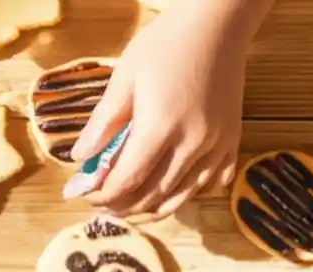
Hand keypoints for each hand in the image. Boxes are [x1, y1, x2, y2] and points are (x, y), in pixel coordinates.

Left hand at [72, 0, 270, 219]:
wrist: (218, 23)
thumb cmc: (167, 44)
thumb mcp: (124, 78)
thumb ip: (103, 122)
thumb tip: (80, 157)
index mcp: (160, 127)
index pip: (127, 180)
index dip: (103, 195)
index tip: (86, 197)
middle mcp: (192, 143)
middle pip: (154, 194)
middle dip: (125, 206)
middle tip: (104, 204)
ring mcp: (216, 144)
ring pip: (183, 195)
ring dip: (154, 208)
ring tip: (132, 206)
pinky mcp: (232, 139)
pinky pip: (213, 182)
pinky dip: (190, 193)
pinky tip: (173, 191)